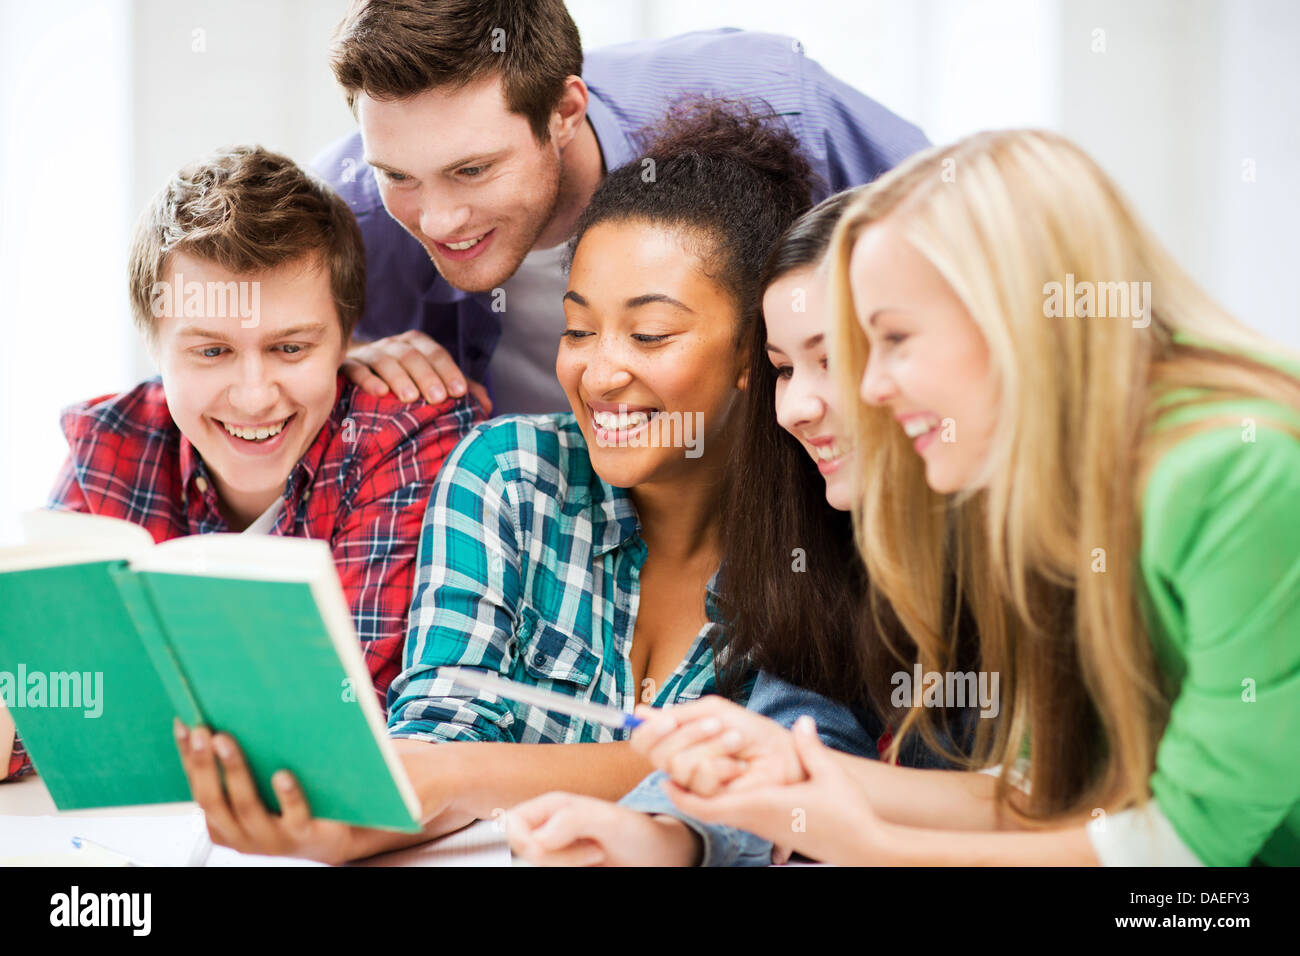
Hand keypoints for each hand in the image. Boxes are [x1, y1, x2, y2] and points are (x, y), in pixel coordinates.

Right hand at [175, 719, 361, 864]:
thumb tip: (228, 709)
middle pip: (212, 800)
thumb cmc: (290, 803)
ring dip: (233, 770)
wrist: (331, 835)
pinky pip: (293, 815)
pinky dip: (287, 794)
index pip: (197, 787)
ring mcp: (270, 838)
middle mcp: (240, 834)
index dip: (188, 757)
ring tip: (225, 740)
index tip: (183, 723)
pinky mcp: (302, 835)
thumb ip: (245, 762)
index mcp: (222, 822)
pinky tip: (282, 773)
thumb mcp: (260, 785)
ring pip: (246, 806)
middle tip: (201, 731)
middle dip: (203, 764)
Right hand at [343, 330, 491, 413]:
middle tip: (438, 399)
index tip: (460, 393)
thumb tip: (487, 406)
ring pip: (385, 360)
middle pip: (412, 356)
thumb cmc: (402, 380)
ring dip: (399, 378)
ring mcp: (369, 353)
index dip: (449, 371)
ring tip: (410, 398)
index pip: (436, 353)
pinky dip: (367, 379)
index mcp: (416, 345)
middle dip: (427, 376)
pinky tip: (378, 392)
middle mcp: (393, 345)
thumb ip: (457, 389)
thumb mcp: (431, 381)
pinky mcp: (346, 365)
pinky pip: (356, 369)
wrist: (356, 370)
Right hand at [506, 792, 701, 866]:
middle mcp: (548, 828)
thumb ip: (574, 818)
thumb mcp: (611, 819)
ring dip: (567, 867)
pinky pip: (552, 872)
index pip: (512, 825)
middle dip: (557, 859)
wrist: (658, 859)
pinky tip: (593, 866)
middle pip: (523, 853)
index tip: (561, 844)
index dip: (527, 841)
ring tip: (597, 856)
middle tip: (593, 851)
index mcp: (552, 806)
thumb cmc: (638, 833)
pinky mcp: (563, 866)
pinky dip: (569, 872)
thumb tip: (538, 837)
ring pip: (537, 867)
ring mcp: (555, 851)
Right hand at [631, 696, 804, 796]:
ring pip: (680, 765)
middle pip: (658, 754)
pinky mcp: (710, 803)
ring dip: (713, 746)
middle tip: (716, 725)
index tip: (668, 719)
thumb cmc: (752, 732)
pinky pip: (700, 779)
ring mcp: (694, 788)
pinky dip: (723, 765)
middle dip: (690, 733)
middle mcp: (681, 767)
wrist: (783, 752)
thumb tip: (639, 713)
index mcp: (677, 744)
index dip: (649, 731)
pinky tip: (739, 767)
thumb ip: (677, 715)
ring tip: (736, 743)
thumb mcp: (712, 712)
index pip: (643, 743)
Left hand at [663, 716, 890, 864]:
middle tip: (668, 771)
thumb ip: (811, 748)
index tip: (664, 778)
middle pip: (707, 811)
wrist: (863, 849)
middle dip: (685, 793)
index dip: (684, 793)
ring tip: (691, 770)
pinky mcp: (771, 829)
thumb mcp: (830, 776)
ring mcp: (763, 827)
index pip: (711, 805)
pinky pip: (735, 815)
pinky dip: (721, 800)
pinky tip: (726, 782)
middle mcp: (756, 819)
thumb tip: (802, 722)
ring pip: (720, 814)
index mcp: (762, 806)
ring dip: (702, 796)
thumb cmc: (847, 816)